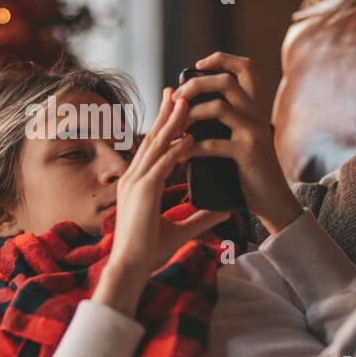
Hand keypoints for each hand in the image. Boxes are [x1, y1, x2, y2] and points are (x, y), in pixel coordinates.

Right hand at [93, 87, 230, 316]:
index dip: (164, 125)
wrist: (131, 267)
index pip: (152, 147)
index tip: (176, 107)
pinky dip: (176, 149)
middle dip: (167, 113)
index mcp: (138, 183)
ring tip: (186, 101)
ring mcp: (136, 182)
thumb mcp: (180, 230)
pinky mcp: (143, 192)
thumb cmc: (148, 251)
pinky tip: (190, 137)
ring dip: (172, 122)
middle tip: (178, 89)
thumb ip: (200, 218)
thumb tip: (224, 212)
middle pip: (153, 138)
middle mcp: (133, 177)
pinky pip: (161, 164)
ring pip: (157, 145)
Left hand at [174, 51, 302, 237]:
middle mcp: (258, 113)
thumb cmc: (248, 168)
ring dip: (189, 115)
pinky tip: (180, 155)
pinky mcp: (249, 152)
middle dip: (195, 85)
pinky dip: (192, 148)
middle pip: (226, 81)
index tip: (197, 65)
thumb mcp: (238, 136)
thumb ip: (222, 118)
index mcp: (254, 105)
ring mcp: (254, 131)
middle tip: (176, 99)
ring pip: (219, 107)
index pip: (245, 66)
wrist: (271, 199)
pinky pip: (214, 144)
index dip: (221, 58)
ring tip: (174, 129)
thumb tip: (185, 103)